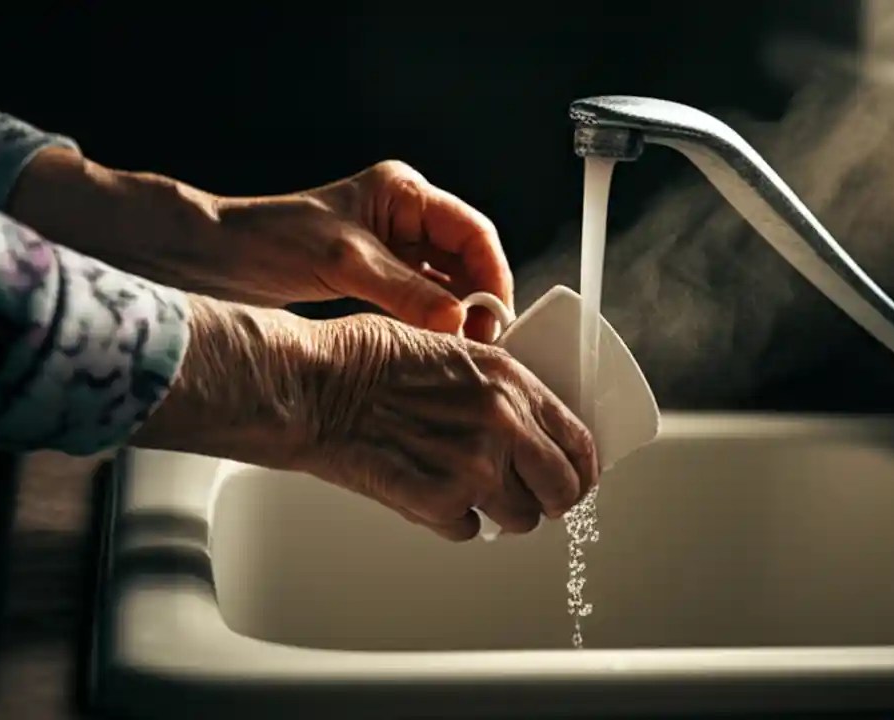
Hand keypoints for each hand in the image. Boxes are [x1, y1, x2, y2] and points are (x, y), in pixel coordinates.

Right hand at [132, 295, 596, 540]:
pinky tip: (427, 490)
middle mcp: (503, 426)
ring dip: (500, 511)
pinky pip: (468, 531)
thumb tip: (525, 422)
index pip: (579, 442)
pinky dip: (452, 519)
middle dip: (551, 499)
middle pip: (562, 491)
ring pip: (520, 519)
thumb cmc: (365, 359)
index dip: (582, 468)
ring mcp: (473, 470)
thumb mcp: (452, 349)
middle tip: (532, 498)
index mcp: (510, 383)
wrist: (311, 386)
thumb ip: (497, 389)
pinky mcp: (438, 505)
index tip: (576, 478)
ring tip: (467, 488)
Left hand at [217, 160, 513, 340]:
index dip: (492, 272)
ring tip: (465, 348)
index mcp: (403, 193)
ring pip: (446, 283)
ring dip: (457, 314)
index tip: (496, 312)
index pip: (472, 231)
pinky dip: (432, 323)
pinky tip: (437, 345)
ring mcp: (392, 249)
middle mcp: (404, 218)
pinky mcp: (376, 278)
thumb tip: (457, 320)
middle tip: (483, 339)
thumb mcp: (345, 263)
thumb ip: (405, 291)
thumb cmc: (268, 238)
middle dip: (478, 298)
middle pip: (465, 259)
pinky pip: (420, 301)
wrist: (213, 258)